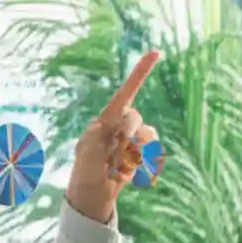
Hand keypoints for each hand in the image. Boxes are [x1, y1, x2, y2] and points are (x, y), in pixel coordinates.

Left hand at [65, 50, 160, 222]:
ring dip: (133, 152)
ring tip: (116, 163)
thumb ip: (102, 135)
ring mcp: (134, 137)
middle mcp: (122, 123)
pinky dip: (141, 161)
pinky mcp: (142, 151)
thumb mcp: (88, 150)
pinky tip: (126, 170)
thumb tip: (115, 121)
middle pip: (136, 118)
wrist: (94, 190)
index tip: (155, 52)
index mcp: (107, 117)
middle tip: (115, 148)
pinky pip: (152, 150)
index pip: (126, 91)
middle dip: (128, 134)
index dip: (140, 72)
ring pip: (148, 135)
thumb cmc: (86, 168)